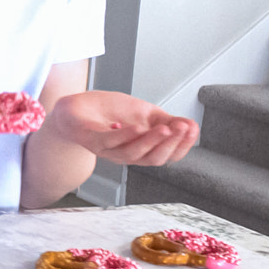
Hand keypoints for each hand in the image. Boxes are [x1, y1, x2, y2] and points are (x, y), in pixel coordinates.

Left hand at [41, 91, 197, 166]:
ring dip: (151, 141)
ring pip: (133, 153)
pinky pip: (109, 142)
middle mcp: (126, 154)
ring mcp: (107, 150)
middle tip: (183, 129)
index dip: (181, 145)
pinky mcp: (91, 140)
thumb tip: (191, 126)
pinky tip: (137, 127)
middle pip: (153, 159)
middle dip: (171, 144)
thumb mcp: (145, 114)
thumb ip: (166, 121)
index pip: (167, 156)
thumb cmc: (109, 113)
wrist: (75, 109)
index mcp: (141, 150)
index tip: (193, 129)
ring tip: (165, 128)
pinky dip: (125, 135)